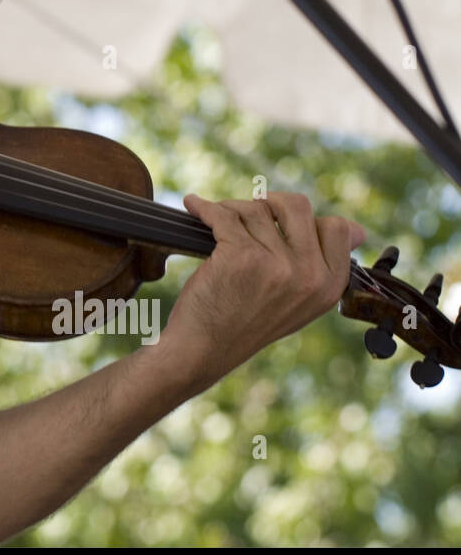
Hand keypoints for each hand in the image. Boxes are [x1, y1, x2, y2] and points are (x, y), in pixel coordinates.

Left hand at [163, 192, 366, 384]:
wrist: (205, 349)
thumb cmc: (248, 320)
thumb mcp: (302, 301)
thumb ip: (325, 265)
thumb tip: (360, 230)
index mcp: (330, 285)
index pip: (336, 226)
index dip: (304, 220)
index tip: (279, 224)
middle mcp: (310, 274)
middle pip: (296, 205)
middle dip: (267, 205)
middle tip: (246, 217)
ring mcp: (277, 265)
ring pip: (254, 210)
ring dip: (231, 212)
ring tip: (217, 227)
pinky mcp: (241, 256)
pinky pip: (222, 214)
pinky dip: (202, 207)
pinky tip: (194, 206)